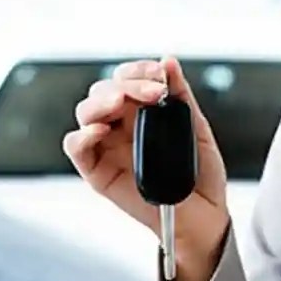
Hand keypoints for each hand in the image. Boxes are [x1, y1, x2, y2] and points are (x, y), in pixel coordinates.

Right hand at [65, 56, 228, 280]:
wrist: (203, 219)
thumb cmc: (200, 177)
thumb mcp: (196, 130)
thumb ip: (181, 97)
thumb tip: (169, 61)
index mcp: (143, 112)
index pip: (127, 79)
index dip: (138, 71)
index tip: (158, 75)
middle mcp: (121, 126)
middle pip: (104, 91)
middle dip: (126, 84)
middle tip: (152, 93)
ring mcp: (108, 148)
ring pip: (86, 113)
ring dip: (101, 101)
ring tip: (121, 102)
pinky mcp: (98, 174)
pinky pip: (77, 150)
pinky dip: (81, 136)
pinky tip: (99, 130)